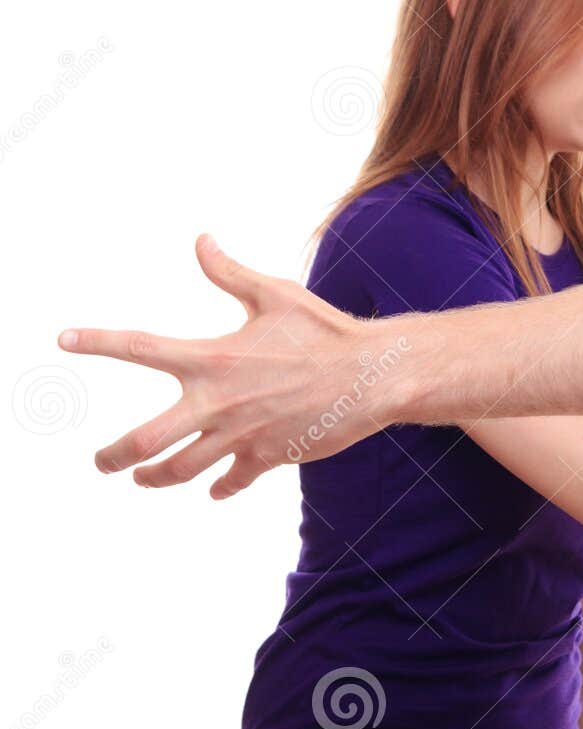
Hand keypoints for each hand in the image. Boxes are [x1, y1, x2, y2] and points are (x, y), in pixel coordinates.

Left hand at [58, 234, 390, 496]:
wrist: (372, 376)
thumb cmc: (325, 330)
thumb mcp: (275, 294)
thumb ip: (229, 273)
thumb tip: (200, 241)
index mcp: (213, 359)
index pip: (140, 347)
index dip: (97, 341)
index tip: (64, 338)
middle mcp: (219, 403)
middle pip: (145, 442)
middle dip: (112, 457)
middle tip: (100, 462)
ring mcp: (242, 436)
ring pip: (180, 471)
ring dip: (154, 478)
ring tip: (142, 477)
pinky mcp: (268, 457)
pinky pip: (231, 482)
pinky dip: (218, 487)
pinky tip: (213, 487)